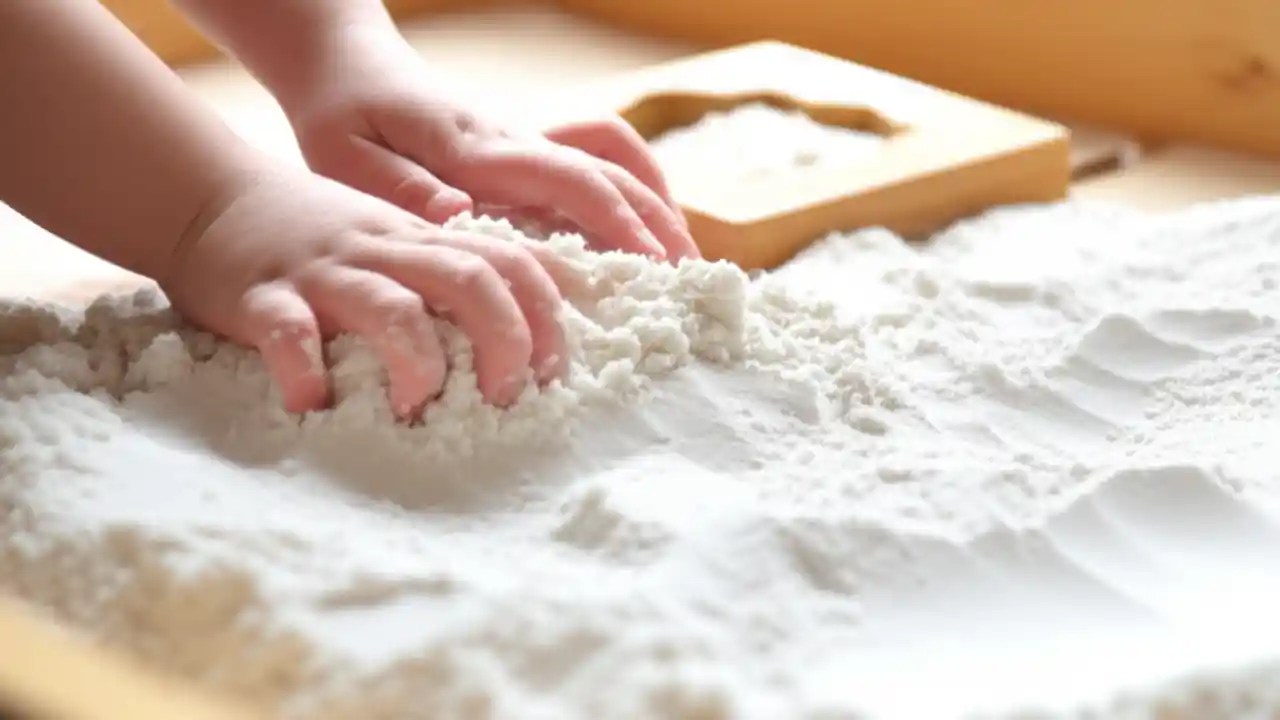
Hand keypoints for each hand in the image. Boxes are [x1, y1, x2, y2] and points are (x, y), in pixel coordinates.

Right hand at [162, 164, 566, 417]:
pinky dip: (306, 373)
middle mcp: (383, 251)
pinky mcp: (261, 297)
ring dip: (420, 364)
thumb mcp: (393, 241)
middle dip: (504, 340)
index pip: (509, 261)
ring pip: (392, 309)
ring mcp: (324, 273)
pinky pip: (289, 333)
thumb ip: (448, 271)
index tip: (553, 368)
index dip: (544, 314)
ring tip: (416, 409)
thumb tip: (522, 324)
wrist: (209, 200)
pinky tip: (312, 404)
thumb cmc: (316, 236)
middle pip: (471, 280)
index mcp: (420, 240)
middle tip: (503, 396)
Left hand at [280, 39, 699, 261]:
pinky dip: (634, 184)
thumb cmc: (341, 116)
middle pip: (612, 168)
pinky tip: (645, 221)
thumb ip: (403, 191)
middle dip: (659, 221)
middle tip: (691, 276)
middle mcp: (516, 138)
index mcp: (478, 148)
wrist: (347, 65)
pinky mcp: (529, 145)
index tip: (654, 264)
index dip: (618, 222)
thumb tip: (461, 215)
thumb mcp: (346, 159)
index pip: (570, 179)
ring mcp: (528, 138)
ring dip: (656, 200)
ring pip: (615, 156)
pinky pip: (600, 154)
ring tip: (682, 255)